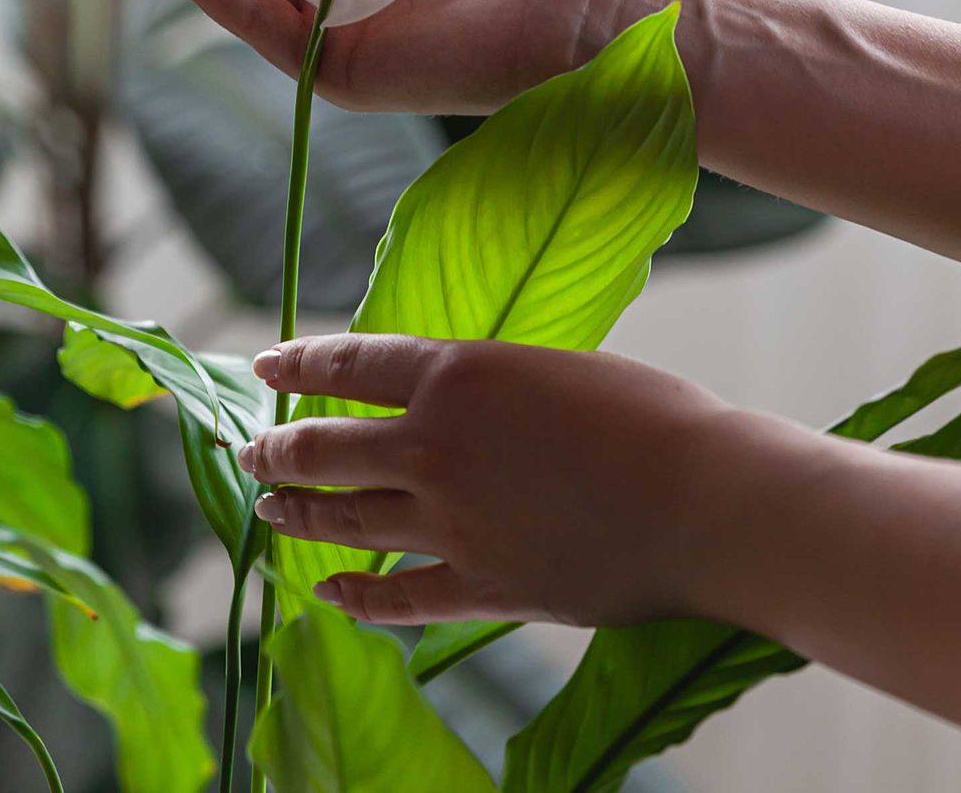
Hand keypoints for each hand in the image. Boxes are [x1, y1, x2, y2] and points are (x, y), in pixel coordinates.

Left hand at [235, 332, 756, 627]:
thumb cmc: (650, 416)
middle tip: (252, 452)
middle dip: (276, 450)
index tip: (264, 369)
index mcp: (453, 374)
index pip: (345, 364)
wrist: (708, 499)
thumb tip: (446, 397)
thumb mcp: (551, 367)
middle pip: (323, 448)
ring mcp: (451, 522)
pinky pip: (398, 596)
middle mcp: (433, 446)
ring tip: (268, 506)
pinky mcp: (482, 585)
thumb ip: (484, 383)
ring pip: (345, 519)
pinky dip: (356, 595)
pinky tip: (328, 593)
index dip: (295, 365)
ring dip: (297, 512)